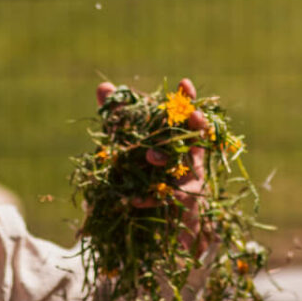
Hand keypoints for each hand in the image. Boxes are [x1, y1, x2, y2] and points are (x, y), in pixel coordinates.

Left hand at [96, 79, 207, 222]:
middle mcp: (191, 156)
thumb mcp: (129, 142)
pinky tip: (135, 199)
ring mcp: (189, 181)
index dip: (188, 99)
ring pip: (185, 170)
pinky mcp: (181, 207)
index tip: (185, 82)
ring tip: (150, 156)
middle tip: (191, 114)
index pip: (188, 113)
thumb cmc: (147, 171)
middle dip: (195, 125)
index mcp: (181, 137)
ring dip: (167, 161)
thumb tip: (104, 86)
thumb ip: (119, 116)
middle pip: (197, 138)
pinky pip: (168, 202)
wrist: (156, 218)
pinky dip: (151, 199)